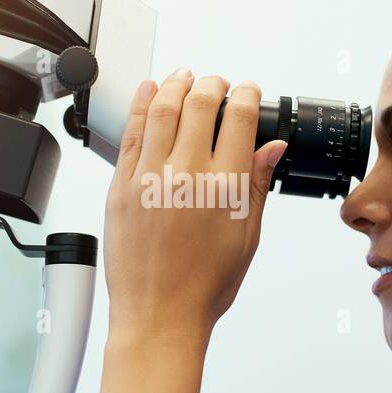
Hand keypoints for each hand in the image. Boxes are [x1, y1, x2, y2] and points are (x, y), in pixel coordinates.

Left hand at [104, 69, 286, 337]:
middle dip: (213, 83)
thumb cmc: (203, 286)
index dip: (246, 95)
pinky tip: (149, 92)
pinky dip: (141, 105)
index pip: (239, 118)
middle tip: (217, 83)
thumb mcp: (246, 236)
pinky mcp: (120, 186)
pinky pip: (131, 134)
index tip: (247, 91)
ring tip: (183, 77)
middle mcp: (186, 175)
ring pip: (162, 108)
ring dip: (175, 84)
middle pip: (200, 103)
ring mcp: (149, 178)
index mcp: (224, 187)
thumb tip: (271, 149)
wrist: (158, 315)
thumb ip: (256, 185)